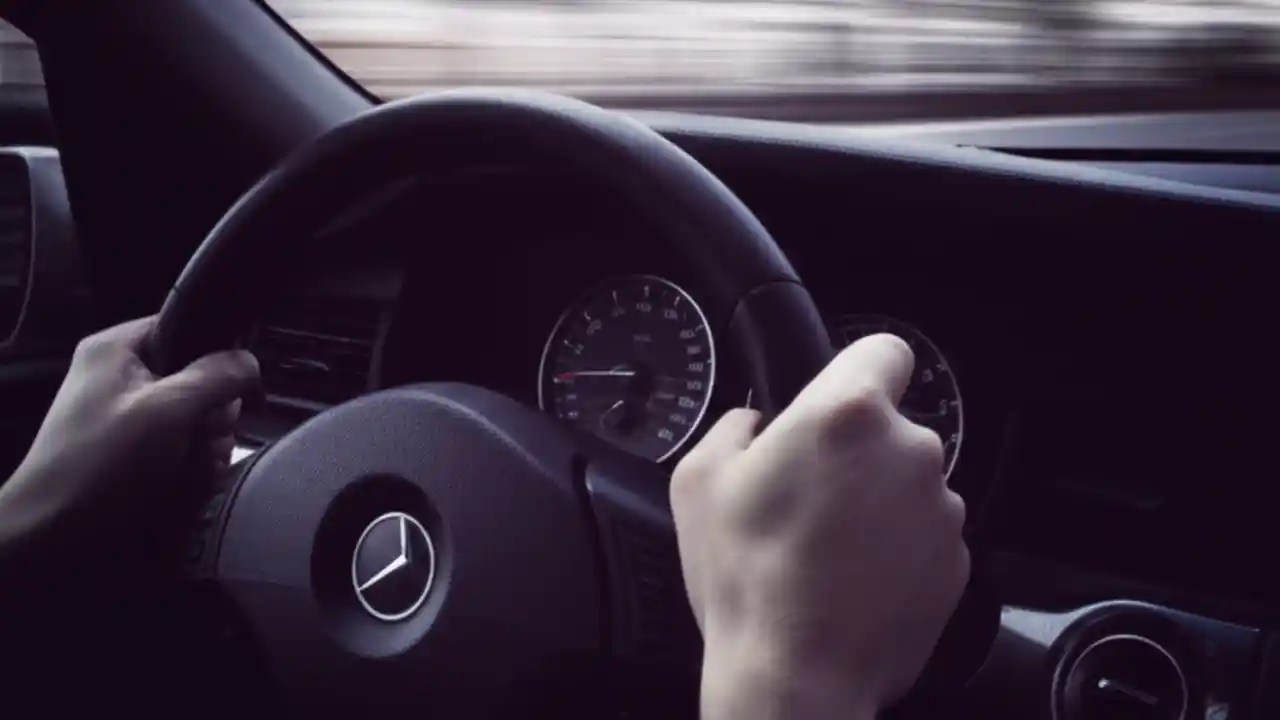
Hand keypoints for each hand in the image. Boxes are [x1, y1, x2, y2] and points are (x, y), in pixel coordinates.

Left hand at [0, 317, 258, 585]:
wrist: (52, 538)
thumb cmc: (103, 464)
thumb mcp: (167, 410)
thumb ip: (216, 377)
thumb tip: (251, 361)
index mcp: (118, 348)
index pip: (186, 324)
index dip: (216, 351)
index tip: (232, 384)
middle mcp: (123, 376)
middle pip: (200, 376)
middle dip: (213, 411)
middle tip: (202, 435)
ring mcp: (130, 416)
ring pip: (198, 415)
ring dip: (207, 443)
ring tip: (191, 466)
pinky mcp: (137, 452)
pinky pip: (184, 444)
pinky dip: (193, 463)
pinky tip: (187, 480)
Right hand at [671, 334, 968, 719]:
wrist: (795, 676)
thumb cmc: (745, 576)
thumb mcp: (698, 481)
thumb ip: (733, 428)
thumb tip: (754, 425)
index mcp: (847, 414)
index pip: (886, 350)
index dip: (860, 369)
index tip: (838, 399)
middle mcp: (910, 451)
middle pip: (891, 428)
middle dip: (855, 453)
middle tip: (807, 497)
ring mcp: (941, 510)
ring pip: (908, 484)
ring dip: (877, 503)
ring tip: (826, 549)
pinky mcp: (958, 562)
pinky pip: (924, 535)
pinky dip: (897, 549)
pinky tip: (853, 580)